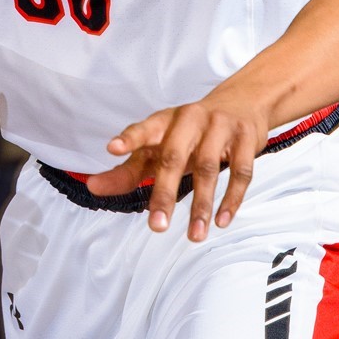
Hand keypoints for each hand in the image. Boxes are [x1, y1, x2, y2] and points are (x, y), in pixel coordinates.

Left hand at [83, 94, 270, 238]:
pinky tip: (222, 221)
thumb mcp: (159, 145)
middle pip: (174, 157)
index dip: (128, 138)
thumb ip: (128, 169)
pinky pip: (240, 172)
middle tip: (157, 226)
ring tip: (194, 236)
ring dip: (201, 205)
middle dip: (164, 193)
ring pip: (208, 168)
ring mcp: (220, 127)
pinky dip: (231, 199)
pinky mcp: (246, 139)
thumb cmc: (191, 131)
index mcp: (164, 122)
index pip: (144, 129)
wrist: (242, 102)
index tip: (112, 148)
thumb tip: (93, 187)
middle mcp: (190, 120)